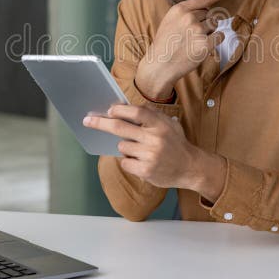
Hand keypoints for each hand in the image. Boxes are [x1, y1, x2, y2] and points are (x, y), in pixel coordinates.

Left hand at [84, 104, 225, 200]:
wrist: (191, 167)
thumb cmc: (176, 143)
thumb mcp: (169, 123)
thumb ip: (150, 115)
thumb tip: (124, 108)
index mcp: (160, 124)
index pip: (135, 112)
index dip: (119, 110)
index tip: (108, 110)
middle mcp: (155, 139)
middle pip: (120, 128)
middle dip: (101, 123)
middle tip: (87, 120)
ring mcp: (150, 155)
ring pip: (122, 146)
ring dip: (125, 147)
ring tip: (141, 150)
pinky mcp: (146, 171)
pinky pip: (125, 162)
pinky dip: (129, 161)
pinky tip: (141, 161)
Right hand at [135, 0, 235, 98]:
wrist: (160, 65)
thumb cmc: (165, 44)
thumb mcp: (169, 21)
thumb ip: (185, 12)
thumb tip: (205, 9)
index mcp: (179, 9)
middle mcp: (189, 17)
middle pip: (209, 14)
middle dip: (205, 22)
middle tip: (191, 35)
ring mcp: (198, 30)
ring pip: (214, 25)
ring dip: (209, 32)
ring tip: (194, 41)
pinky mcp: (205, 44)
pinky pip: (220, 36)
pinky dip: (215, 41)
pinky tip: (202, 47)